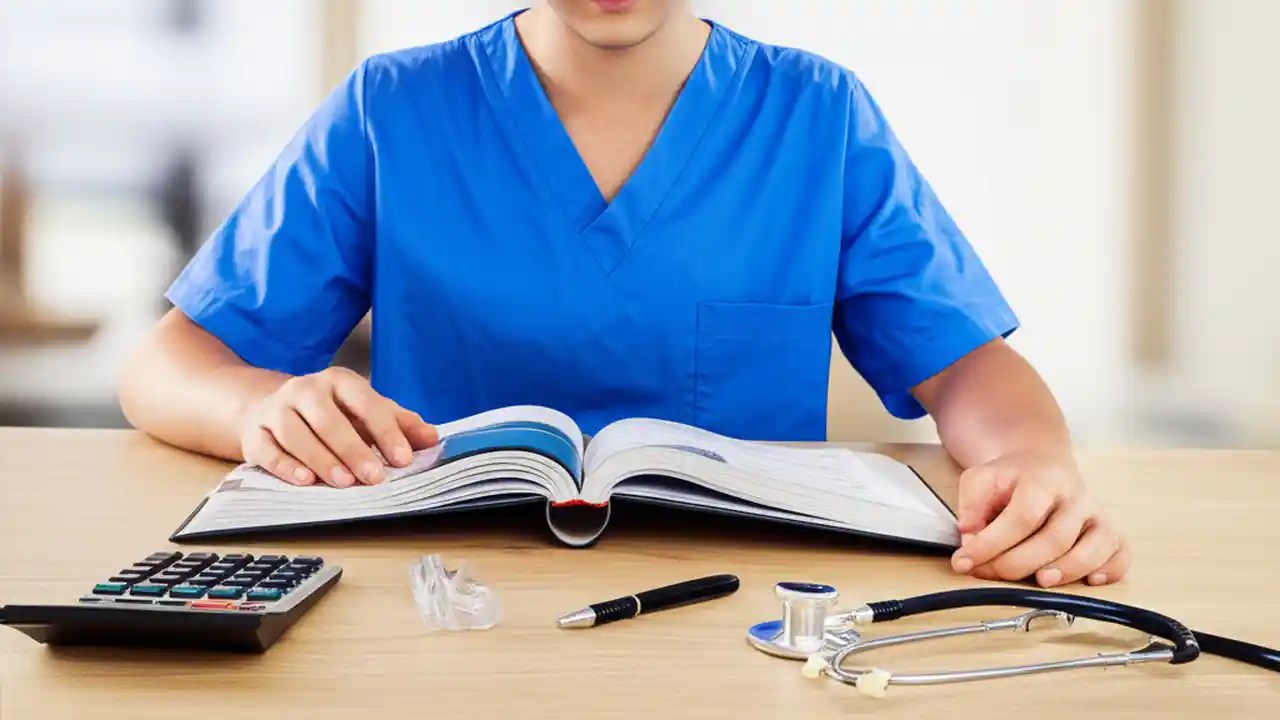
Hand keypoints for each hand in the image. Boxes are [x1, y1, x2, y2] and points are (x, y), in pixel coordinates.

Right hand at [238, 367, 438, 487]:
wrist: (269, 407)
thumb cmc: (330, 413)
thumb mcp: (365, 411)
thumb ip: (400, 423)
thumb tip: (432, 438)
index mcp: (338, 381)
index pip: (366, 403)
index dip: (386, 431)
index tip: (403, 459)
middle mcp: (304, 390)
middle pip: (328, 419)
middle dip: (354, 450)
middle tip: (374, 478)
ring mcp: (275, 410)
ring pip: (296, 434)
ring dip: (321, 460)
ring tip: (343, 482)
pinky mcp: (254, 434)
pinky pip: (267, 450)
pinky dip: (286, 467)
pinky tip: (305, 481)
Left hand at [949, 451, 1129, 587]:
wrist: (1042, 464)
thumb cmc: (1010, 479)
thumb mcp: (981, 479)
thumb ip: (972, 504)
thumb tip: (970, 535)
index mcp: (1041, 480)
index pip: (1021, 516)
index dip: (992, 544)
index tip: (964, 562)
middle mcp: (1074, 497)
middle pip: (1056, 538)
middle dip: (1020, 563)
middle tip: (989, 574)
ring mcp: (1095, 515)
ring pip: (1095, 546)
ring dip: (1069, 570)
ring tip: (1041, 581)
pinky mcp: (1109, 531)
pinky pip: (1121, 553)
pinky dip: (1111, 570)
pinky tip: (1092, 580)